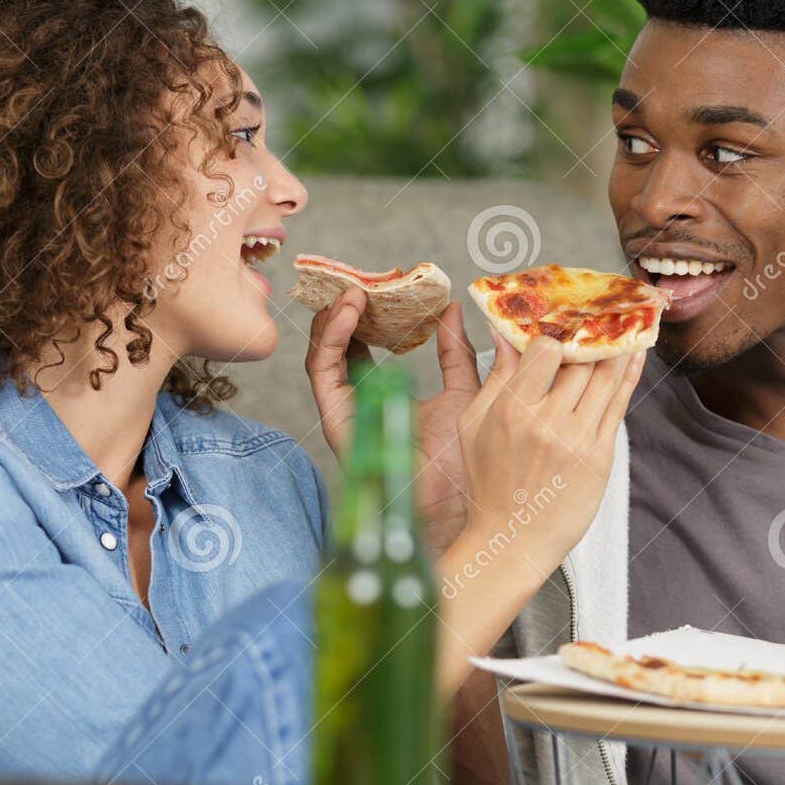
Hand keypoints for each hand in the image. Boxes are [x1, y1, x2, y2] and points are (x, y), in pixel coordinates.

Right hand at [305, 288, 480, 549]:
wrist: (458, 505)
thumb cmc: (463, 462)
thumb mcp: (462, 391)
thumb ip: (455, 353)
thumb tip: (450, 309)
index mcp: (381, 393)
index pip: (360, 342)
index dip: (365, 310)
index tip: (380, 284)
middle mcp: (357, 401)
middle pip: (335, 343)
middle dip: (343, 307)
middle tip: (361, 279)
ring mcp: (343, 410)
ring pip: (321, 352)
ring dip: (333, 316)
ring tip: (355, 290)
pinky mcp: (335, 419)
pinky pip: (322, 369)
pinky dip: (331, 335)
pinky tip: (350, 312)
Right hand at [454, 335, 644, 581]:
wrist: (512, 539)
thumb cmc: (487, 482)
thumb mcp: (475, 424)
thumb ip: (495, 376)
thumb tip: (506, 331)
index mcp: (512, 410)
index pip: (546, 350)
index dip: (554, 334)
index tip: (558, 327)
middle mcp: (547, 422)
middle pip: (580, 360)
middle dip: (590, 333)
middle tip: (601, 311)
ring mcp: (577, 440)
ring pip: (606, 377)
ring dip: (619, 346)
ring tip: (628, 322)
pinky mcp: (599, 456)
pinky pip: (619, 404)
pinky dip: (629, 374)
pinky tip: (635, 354)